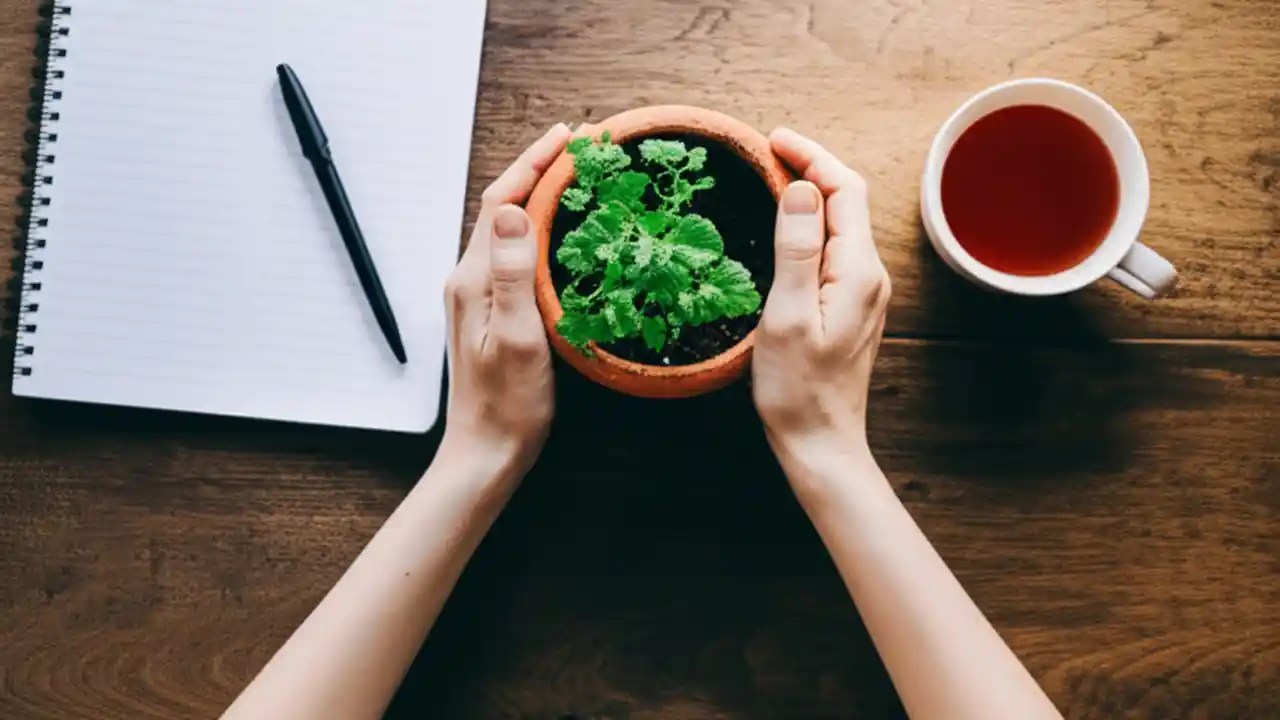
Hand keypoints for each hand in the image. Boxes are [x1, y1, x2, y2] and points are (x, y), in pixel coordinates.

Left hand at [441, 124, 570, 476]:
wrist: (486, 452)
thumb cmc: (507, 405)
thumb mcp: (516, 337)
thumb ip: (512, 273)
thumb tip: (514, 209)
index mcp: (473, 278)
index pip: (501, 200)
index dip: (534, 163)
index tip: (570, 136)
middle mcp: (469, 279)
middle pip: (503, 207)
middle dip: (539, 171)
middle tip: (581, 148)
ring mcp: (477, 295)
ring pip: (509, 230)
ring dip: (540, 198)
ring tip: (577, 178)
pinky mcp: (489, 311)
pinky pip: (514, 255)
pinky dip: (540, 231)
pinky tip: (564, 234)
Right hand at [752, 128, 891, 495]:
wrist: (820, 442)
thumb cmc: (797, 388)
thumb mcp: (787, 315)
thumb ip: (797, 248)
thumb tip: (803, 187)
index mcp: (858, 270)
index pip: (844, 190)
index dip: (811, 156)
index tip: (772, 140)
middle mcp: (870, 274)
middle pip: (847, 201)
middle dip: (811, 167)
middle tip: (766, 152)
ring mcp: (864, 291)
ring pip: (841, 224)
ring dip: (810, 194)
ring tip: (770, 178)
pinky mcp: (850, 306)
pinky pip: (834, 248)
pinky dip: (810, 224)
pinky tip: (784, 226)